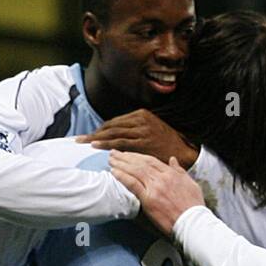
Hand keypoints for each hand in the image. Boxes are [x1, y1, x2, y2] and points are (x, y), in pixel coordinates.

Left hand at [78, 109, 198, 168]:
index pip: (115, 121)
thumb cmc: (167, 143)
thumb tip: (118, 136)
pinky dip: (107, 144)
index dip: (100, 129)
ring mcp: (142, 130)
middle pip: (111, 125)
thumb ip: (136, 130)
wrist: (185, 150)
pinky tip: (96, 147)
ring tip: (84, 143)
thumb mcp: (152, 130)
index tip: (89, 134)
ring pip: (114, 133)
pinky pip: (120, 142)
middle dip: (94, 133)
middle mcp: (141, 120)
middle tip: (79, 139)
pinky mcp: (143, 142)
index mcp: (142, 115)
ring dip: (97, 138)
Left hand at [109, 151, 204, 234]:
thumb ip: (180, 171)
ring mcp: (155, 188)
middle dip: (126, 157)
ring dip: (121, 164)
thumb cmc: (193, 206)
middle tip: (114, 153)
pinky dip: (122, 177)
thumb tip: (173, 159)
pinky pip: (133, 184)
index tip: (128, 154)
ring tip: (111, 160)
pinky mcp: (149, 200)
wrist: (192, 222)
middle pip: (140, 163)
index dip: (137, 156)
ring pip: (135, 171)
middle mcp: (162, 178)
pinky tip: (114, 172)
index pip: (151, 160)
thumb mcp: (191, 184)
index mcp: (172, 173)